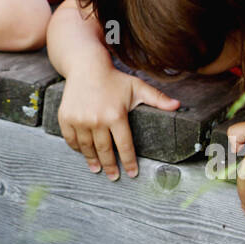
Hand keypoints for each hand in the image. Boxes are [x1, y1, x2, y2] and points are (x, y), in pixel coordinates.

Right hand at [58, 65, 179, 179]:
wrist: (86, 66)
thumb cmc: (114, 78)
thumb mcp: (137, 87)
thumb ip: (158, 99)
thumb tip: (178, 105)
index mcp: (116, 115)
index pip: (125, 146)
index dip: (129, 162)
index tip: (132, 173)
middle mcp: (97, 120)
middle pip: (105, 151)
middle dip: (110, 167)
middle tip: (114, 177)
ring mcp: (80, 120)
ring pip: (87, 148)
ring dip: (93, 160)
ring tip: (97, 168)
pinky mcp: (66, 118)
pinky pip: (71, 139)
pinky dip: (77, 148)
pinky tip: (83, 153)